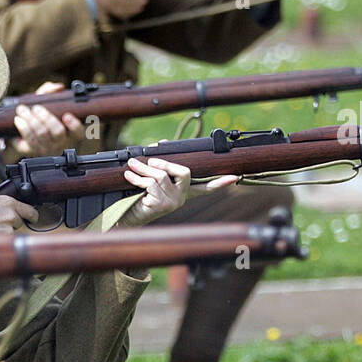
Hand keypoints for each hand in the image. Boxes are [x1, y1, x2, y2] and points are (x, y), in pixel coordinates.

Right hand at [0, 181, 38, 238]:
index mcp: (7, 203)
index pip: (30, 212)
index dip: (30, 215)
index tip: (30, 217)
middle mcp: (10, 217)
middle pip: (19, 223)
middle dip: (11, 222)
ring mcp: (6, 232)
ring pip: (11, 234)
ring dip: (2, 232)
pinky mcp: (0, 245)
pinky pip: (3, 243)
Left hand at [10, 83, 88, 157]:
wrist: (20, 135)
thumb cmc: (39, 119)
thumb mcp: (46, 105)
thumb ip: (51, 93)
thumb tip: (58, 87)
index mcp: (68, 132)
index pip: (78, 132)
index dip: (74, 125)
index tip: (67, 115)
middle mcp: (60, 142)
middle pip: (58, 131)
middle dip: (46, 117)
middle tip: (37, 108)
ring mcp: (47, 148)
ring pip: (42, 134)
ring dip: (31, 120)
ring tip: (23, 110)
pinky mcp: (33, 151)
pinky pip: (29, 139)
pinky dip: (23, 127)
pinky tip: (19, 120)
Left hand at [116, 157, 238, 226]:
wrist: (126, 217)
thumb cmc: (138, 197)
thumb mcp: (150, 178)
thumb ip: (159, 164)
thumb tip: (163, 144)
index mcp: (183, 192)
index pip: (206, 187)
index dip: (220, 182)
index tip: (235, 177)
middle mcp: (182, 198)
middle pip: (184, 172)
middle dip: (165, 162)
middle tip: (150, 159)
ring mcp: (173, 203)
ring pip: (161, 176)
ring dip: (144, 168)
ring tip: (132, 165)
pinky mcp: (161, 206)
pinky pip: (150, 184)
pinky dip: (137, 178)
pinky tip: (129, 176)